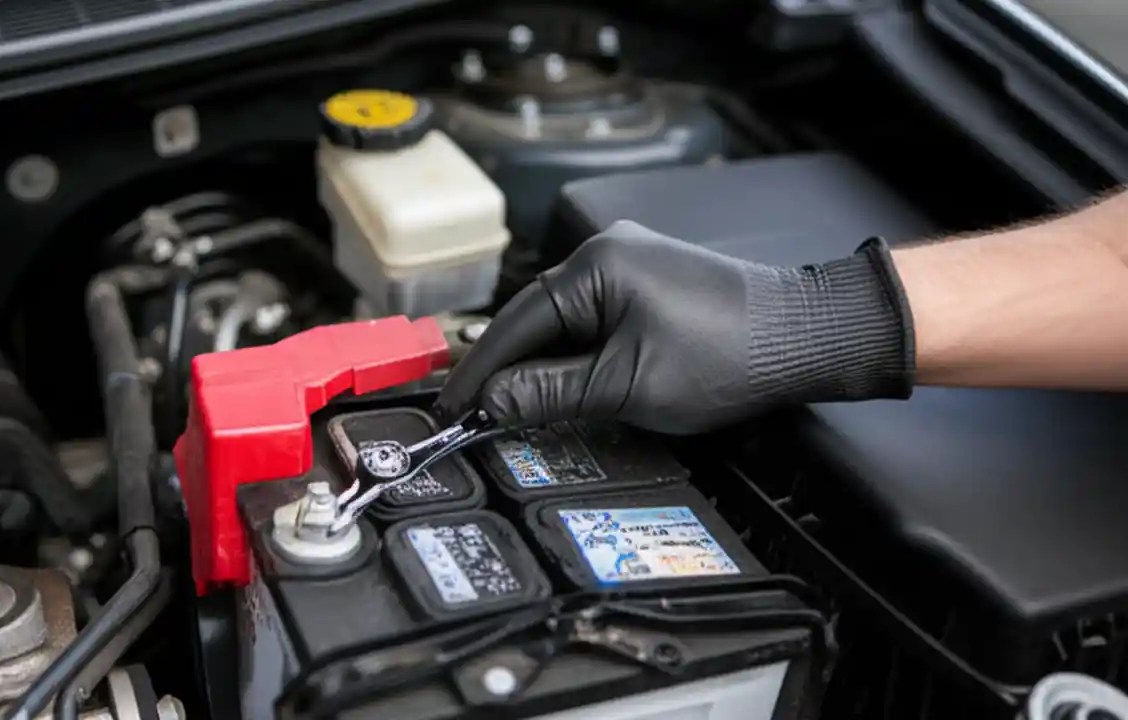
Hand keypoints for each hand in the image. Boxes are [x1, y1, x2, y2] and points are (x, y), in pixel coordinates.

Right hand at [435, 220, 914, 433]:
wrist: (809, 338)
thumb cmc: (728, 356)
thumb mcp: (625, 386)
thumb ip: (550, 393)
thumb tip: (491, 402)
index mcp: (595, 265)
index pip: (515, 323)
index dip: (478, 372)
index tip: (450, 408)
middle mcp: (607, 252)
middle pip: (534, 318)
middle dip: (504, 369)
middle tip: (470, 413)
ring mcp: (631, 263)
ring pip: (563, 321)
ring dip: (538, 364)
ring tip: (507, 405)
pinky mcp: (651, 283)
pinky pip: (593, 319)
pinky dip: (572, 353)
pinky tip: (560, 381)